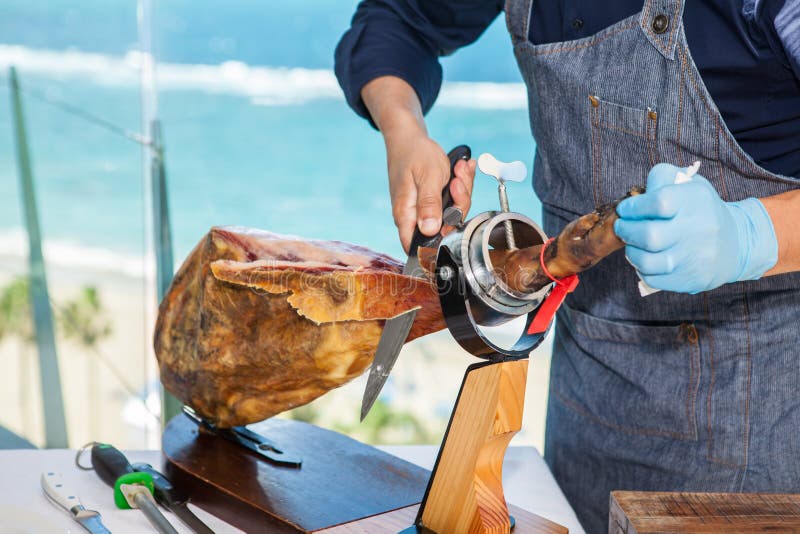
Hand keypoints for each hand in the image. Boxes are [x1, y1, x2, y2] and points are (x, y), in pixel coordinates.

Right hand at [385, 131, 475, 251]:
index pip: (419, 246)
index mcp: (406, 215)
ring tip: (459, 169)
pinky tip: (461, 169)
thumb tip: (430, 230)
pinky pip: (452, 201)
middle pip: (444, 228)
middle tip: (457, 181)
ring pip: (452, 213)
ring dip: (461, 190)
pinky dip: (460, 185)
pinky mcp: (433, 201)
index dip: (440, 242)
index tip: (454, 217)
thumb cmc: (414, 153)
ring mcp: (425, 209)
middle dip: (458, 204)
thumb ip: (429, 204)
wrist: (409, 137)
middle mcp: (414, 216)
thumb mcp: (427, 177)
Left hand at [614, 163, 777, 293]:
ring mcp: (695, 258)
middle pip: (649, 235)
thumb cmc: (700, 210)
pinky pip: (653, 279)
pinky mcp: (691, 279)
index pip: (658, 202)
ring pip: (647, 262)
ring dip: (631, 252)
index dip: (634, 207)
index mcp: (696, 201)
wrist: (736, 243)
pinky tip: (646, 259)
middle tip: (622, 227)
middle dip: (626, 231)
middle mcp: (698, 230)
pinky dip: (642, 269)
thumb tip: (636, 197)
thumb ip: (661, 179)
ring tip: (633, 244)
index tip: (625, 209)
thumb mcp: (688, 184)